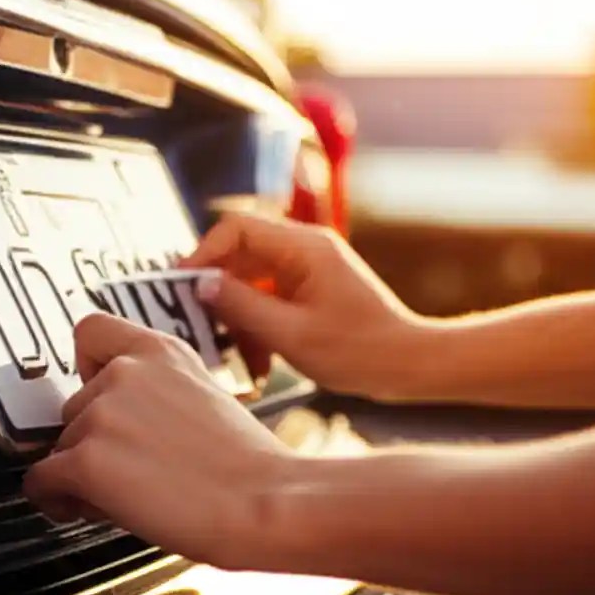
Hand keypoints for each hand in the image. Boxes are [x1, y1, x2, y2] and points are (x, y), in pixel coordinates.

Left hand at [23, 313, 292, 569]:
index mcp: (159, 350)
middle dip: (91, 438)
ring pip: (61, 447)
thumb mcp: (205, 393)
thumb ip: (158, 391)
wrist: (265, 504)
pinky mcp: (86, 461)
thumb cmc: (248, 465)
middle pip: (73, 405)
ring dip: (81, 472)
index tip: (93, 392)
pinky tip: (82, 509)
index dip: (84, 367)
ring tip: (127, 494)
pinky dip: (55, 500)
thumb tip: (121, 421)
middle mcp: (124, 373)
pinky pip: (41, 481)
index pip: (89, 330)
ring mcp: (101, 414)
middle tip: (128, 469)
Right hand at [181, 214, 434, 400]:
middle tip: (200, 324)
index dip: (204, 253)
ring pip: (250, 280)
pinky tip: (260, 361)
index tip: (183, 286)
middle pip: (239, 254)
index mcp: (303, 247)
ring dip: (238, 316)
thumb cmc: (361, 351)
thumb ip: (242, 306)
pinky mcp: (309, 290)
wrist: (411, 365)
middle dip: (217, 291)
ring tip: (238, 356)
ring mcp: (307, 269)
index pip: (236, 228)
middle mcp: (304, 249)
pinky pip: (268, 298)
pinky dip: (257, 326)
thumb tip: (201, 285)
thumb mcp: (291, 334)